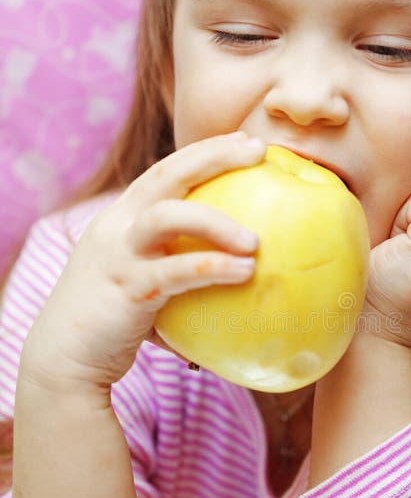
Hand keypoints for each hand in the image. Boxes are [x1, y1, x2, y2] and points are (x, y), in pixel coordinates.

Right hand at [21, 133, 264, 391]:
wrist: (66, 357)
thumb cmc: (114, 323)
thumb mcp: (143, 282)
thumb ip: (179, 270)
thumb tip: (241, 277)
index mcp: (123, 219)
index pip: (165, 171)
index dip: (204, 151)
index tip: (244, 140)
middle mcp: (118, 227)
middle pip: (166, 175)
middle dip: (213, 156)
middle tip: (257, 150)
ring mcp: (119, 255)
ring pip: (167, 216)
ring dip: (215, 221)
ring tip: (255, 241)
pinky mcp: (127, 288)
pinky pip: (175, 272)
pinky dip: (212, 267)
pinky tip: (245, 272)